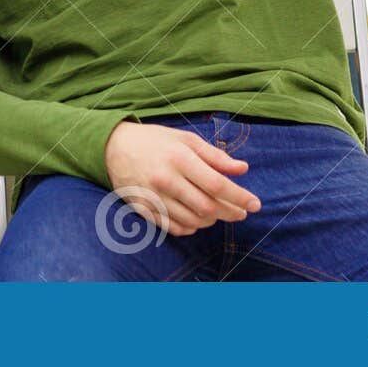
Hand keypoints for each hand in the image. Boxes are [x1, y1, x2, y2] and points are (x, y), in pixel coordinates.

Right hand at [103, 121, 259, 235]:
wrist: (112, 146)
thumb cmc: (154, 140)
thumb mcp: (185, 139)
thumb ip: (215, 155)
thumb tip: (243, 169)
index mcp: (179, 158)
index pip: (217, 184)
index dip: (240, 197)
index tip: (255, 204)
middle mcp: (166, 179)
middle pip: (207, 206)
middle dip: (230, 212)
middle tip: (241, 213)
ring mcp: (153, 197)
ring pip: (192, 220)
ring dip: (211, 221)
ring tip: (219, 214)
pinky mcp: (143, 209)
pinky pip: (173, 227)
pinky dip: (190, 228)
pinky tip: (198, 220)